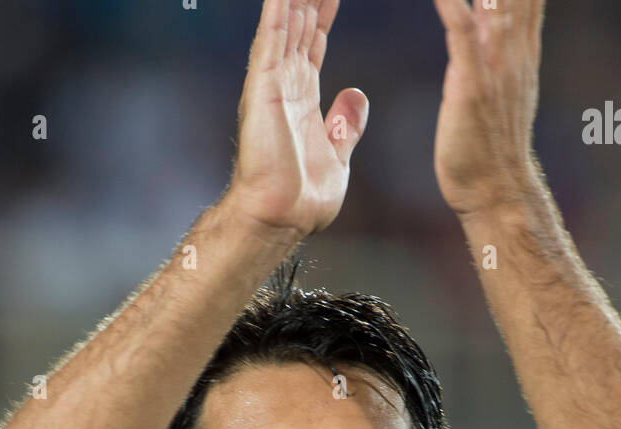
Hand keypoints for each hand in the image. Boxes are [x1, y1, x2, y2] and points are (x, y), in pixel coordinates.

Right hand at [226, 0, 368, 239]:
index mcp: (303, 97)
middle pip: (300, 21)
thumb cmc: (303, 198)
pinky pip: (272, 33)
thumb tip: (356, 96)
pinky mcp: (264, 83)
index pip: (315, 40)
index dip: (324, 11)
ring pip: (286, 18)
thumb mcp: (337, 155)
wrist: (282, 216)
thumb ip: (345, 125)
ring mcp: (272, 79)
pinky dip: (278, 7)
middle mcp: (285, 82)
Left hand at [432, 0, 544, 218]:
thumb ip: (497, 48)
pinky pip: (461, 27)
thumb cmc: (487, 146)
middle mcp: (513, 45)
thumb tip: (487, 19)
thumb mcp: (496, 85)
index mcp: (520, 44)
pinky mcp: (471, 83)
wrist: (496, 191)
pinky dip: (451, 2)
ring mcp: (495, 63)